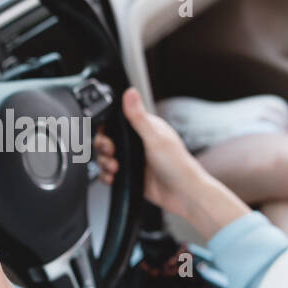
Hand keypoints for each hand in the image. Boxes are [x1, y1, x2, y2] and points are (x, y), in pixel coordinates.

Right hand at [93, 87, 209, 218]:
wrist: (183, 195)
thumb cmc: (178, 165)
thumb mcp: (155, 138)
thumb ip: (138, 116)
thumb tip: (130, 92)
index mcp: (145, 128)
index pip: (117, 121)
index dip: (107, 128)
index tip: (107, 136)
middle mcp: (137, 142)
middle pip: (107, 139)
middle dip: (104, 147)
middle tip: (111, 153)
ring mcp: (133, 159)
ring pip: (106, 157)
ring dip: (105, 163)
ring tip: (115, 168)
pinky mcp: (130, 174)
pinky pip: (109, 174)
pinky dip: (107, 176)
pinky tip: (114, 177)